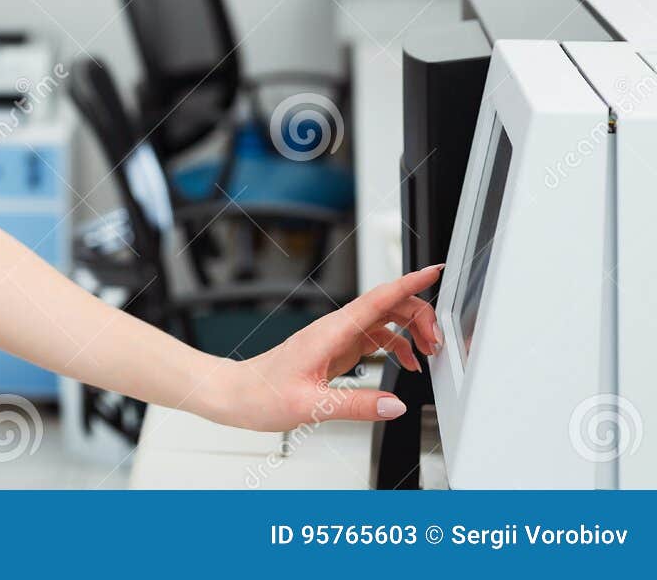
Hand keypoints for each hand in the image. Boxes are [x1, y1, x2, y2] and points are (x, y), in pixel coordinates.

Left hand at [208, 264, 444, 430]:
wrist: (237, 393)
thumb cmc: (262, 393)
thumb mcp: (312, 404)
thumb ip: (357, 405)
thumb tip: (395, 405)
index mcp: (330, 332)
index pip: (377, 299)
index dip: (408, 282)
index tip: (433, 271)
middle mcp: (334, 329)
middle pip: (386, 305)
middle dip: (419, 315)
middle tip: (438, 341)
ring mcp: (335, 337)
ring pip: (382, 320)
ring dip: (410, 330)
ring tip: (428, 353)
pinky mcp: (335, 349)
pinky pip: (373, 338)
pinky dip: (395, 345)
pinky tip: (404, 363)